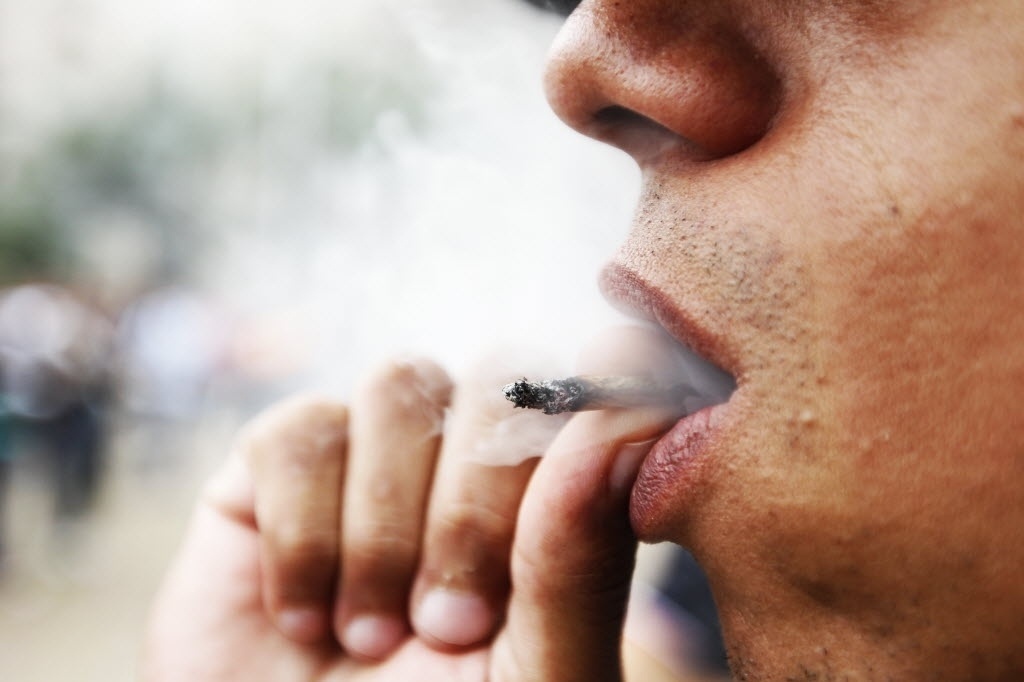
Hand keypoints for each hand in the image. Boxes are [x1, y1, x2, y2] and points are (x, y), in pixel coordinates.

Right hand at [142, 345, 680, 680]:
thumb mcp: (533, 676)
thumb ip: (581, 565)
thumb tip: (623, 428)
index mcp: (554, 494)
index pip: (592, 397)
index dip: (584, 435)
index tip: (556, 528)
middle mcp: (470, 454)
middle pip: (497, 378)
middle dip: (471, 511)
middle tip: (448, 628)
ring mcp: (376, 449)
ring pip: (400, 385)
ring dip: (384, 529)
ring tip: (368, 635)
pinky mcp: (279, 464)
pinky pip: (298, 431)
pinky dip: (302, 535)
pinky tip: (302, 615)